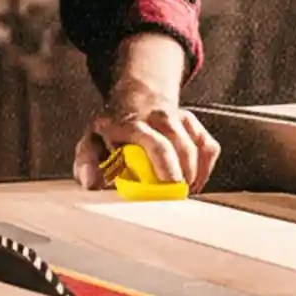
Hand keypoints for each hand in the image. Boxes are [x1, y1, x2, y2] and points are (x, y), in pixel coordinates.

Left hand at [73, 89, 220, 194]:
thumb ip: (86, 163)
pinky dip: (204, 169)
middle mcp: (156, 117)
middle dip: (181, 174)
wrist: (136, 99)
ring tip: (180, 191)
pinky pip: (208, 147)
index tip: (166, 188)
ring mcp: (177, 118)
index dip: (165, 167)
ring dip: (192, 174)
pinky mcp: (192, 123)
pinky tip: (190, 180)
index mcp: (130, 124)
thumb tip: (91, 184)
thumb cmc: (113, 131)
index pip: (154, 144)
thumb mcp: (91, 142)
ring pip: (196, 147)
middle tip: (176, 196)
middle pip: (180, 146)